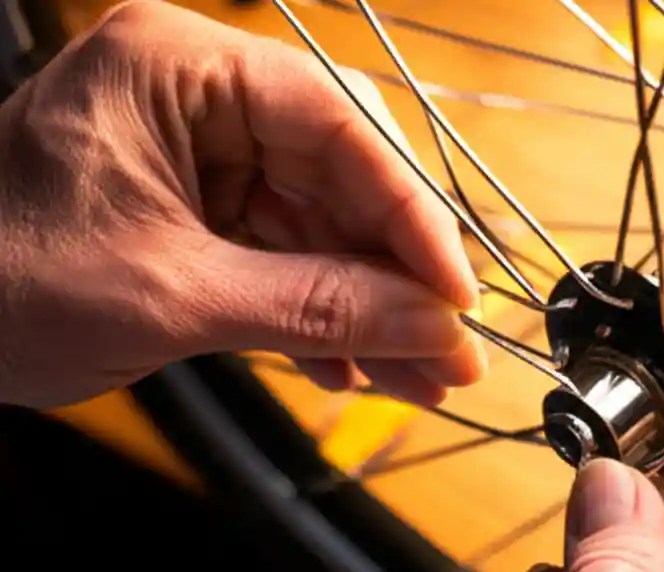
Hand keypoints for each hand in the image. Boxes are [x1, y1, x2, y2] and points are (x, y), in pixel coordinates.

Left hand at [0, 1, 482, 408]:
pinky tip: (355, 367)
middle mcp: (196, 95)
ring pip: (321, 221)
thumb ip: (315, 309)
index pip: (335, 124)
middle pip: (339, 172)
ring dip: (369, 305)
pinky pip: (284, 252)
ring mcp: (197, 151)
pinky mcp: (194, 206)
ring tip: (419, 377)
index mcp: (176, 68)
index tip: (457, 293)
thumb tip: (435, 329)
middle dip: (395, 270)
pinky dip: (319, 313)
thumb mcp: (172, 297)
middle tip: (450, 346)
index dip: (410, 214)